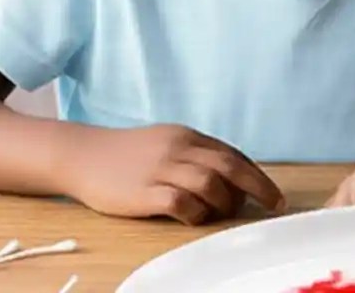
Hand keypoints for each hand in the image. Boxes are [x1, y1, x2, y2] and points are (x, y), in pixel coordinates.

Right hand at [59, 124, 285, 225]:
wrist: (81, 154)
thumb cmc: (127, 153)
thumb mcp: (166, 142)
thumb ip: (196, 154)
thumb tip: (232, 174)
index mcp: (187, 137)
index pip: (232, 154)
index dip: (256, 174)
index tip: (271, 192)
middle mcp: (178, 149)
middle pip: (230, 167)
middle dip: (258, 187)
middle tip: (273, 204)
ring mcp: (160, 170)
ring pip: (210, 184)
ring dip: (226, 202)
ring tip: (224, 213)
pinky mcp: (142, 192)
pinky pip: (180, 203)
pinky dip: (196, 213)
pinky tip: (195, 218)